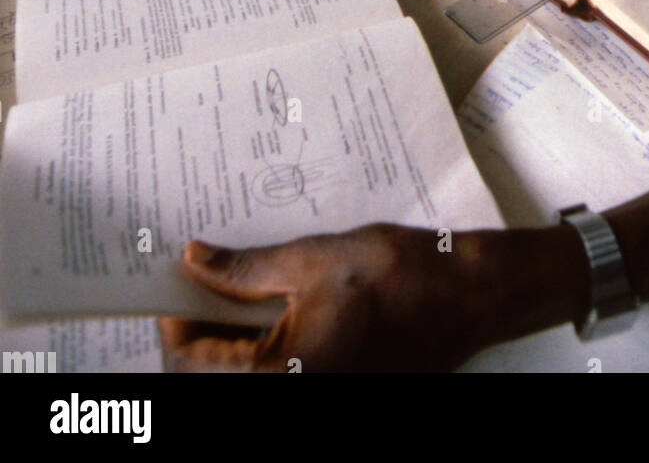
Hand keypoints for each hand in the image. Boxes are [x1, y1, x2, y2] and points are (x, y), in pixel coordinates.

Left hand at [158, 225, 488, 373]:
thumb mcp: (312, 260)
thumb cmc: (399, 277)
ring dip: (235, 333)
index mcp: (281, 376)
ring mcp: (316, 396)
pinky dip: (266, 341)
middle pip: (215, 374)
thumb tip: (197, 262)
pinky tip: (278, 302)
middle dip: (204, 325)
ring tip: (244, 284)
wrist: (466, 296)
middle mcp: (294, 396)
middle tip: (205, 276)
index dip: (174, 319)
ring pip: (247, 373)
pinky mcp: (332, 387)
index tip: (176, 282)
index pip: (191, 363)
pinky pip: (280, 371)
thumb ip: (246, 269)